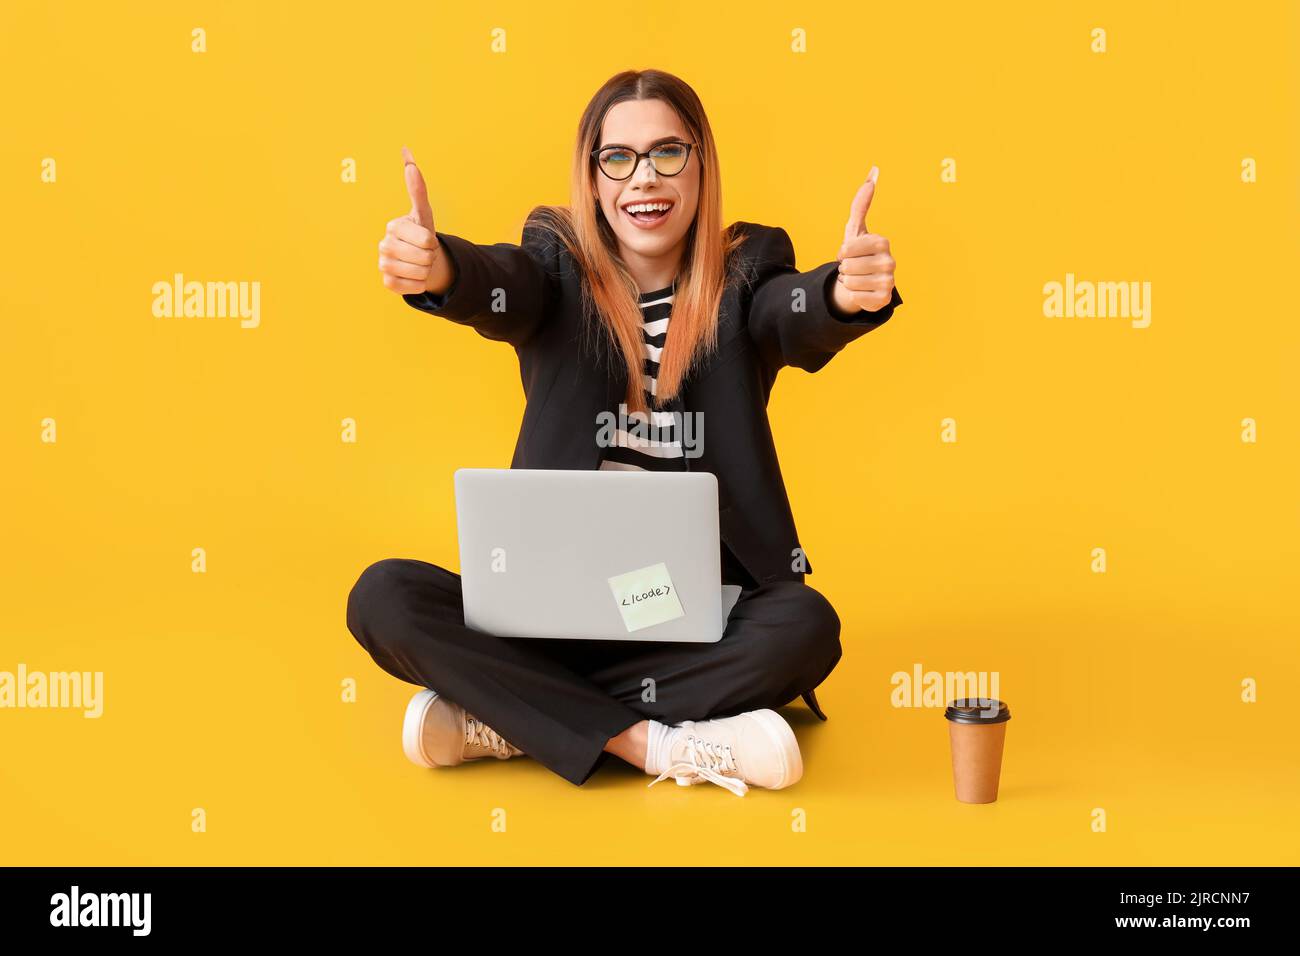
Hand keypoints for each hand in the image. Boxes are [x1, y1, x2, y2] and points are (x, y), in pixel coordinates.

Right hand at [378, 147, 453, 295]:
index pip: (427, 241)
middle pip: (423, 258)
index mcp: (393, 226)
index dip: (434, 243)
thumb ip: (417, 187)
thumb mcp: (423, 213)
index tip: (427, 240)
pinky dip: (419, 285)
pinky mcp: (386, 282)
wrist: (419, 259)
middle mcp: (383, 244)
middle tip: (425, 253)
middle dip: (431, 258)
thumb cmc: (421, 234)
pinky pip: (411, 288)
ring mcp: (383, 264)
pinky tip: (415, 276)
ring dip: (427, 272)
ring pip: (418, 274)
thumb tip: (406, 150)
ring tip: (421, 264)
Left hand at [832, 165, 895, 314]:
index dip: (841, 252)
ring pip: (850, 282)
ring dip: (847, 281)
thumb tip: (875, 170)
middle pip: (848, 266)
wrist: (862, 281)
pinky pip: (855, 298)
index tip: (847, 253)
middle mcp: (890, 261)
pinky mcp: (883, 300)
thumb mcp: (855, 228)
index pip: (847, 248)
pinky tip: (861, 291)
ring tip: (856, 278)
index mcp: (883, 242)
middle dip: (844, 268)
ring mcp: (889, 282)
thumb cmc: (857, 252)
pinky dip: (853, 295)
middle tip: (853, 267)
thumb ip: (861, 203)